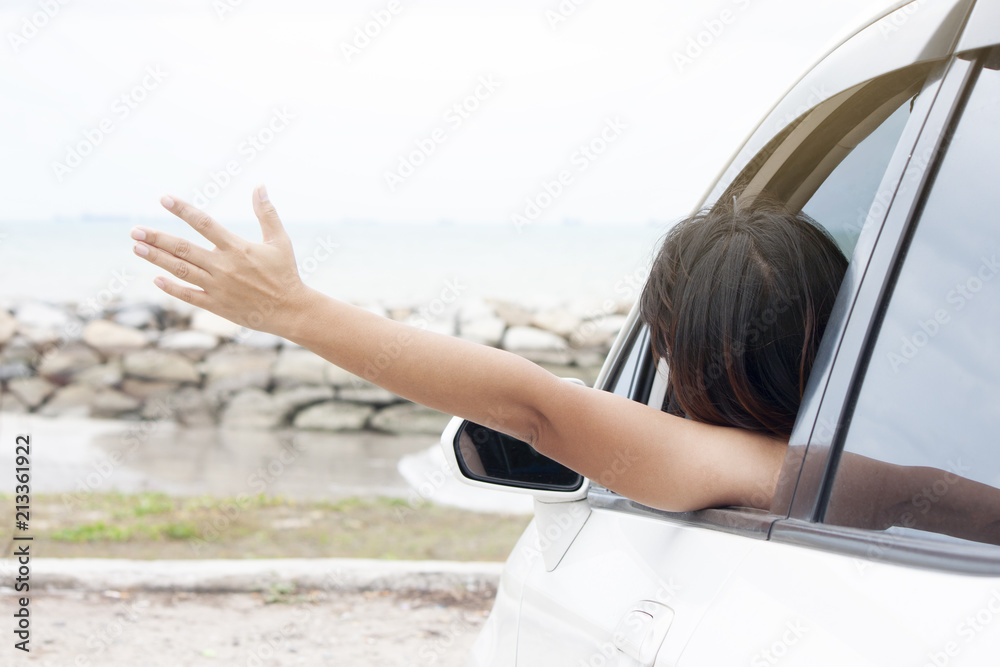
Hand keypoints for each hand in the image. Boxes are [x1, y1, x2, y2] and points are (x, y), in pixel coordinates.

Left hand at [130, 185, 308, 336]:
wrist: (290, 310)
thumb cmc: (285, 273)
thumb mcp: (280, 240)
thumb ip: (267, 213)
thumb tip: (260, 186)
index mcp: (237, 248)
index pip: (204, 223)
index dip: (183, 210)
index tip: (164, 199)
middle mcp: (223, 266)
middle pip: (183, 248)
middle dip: (157, 238)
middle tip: (135, 230)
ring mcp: (218, 287)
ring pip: (180, 270)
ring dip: (157, 259)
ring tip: (137, 248)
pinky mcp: (217, 305)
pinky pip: (189, 296)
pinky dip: (171, 288)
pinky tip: (156, 279)